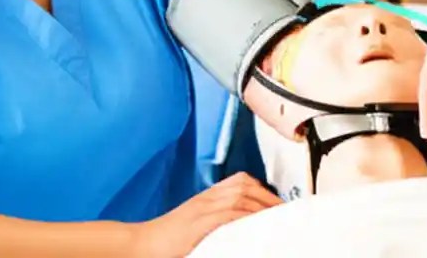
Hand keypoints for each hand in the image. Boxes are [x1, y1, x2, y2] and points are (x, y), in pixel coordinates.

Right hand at [135, 172, 282, 256]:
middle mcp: (206, 198)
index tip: (278, 202)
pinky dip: (245, 215)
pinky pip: (228, 213)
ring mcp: (202, 208)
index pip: (240, 182)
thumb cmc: (166, 240)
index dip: (262, 190)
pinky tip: (257, 222)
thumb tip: (240, 228)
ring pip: (240, 196)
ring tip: (278, 216)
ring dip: (262, 205)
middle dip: (268, 195)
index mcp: (206, 198)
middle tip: (285, 209)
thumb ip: (216, 222)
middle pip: (244, 185)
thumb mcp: (195, 225)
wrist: (141, 244)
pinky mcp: (199, 222)